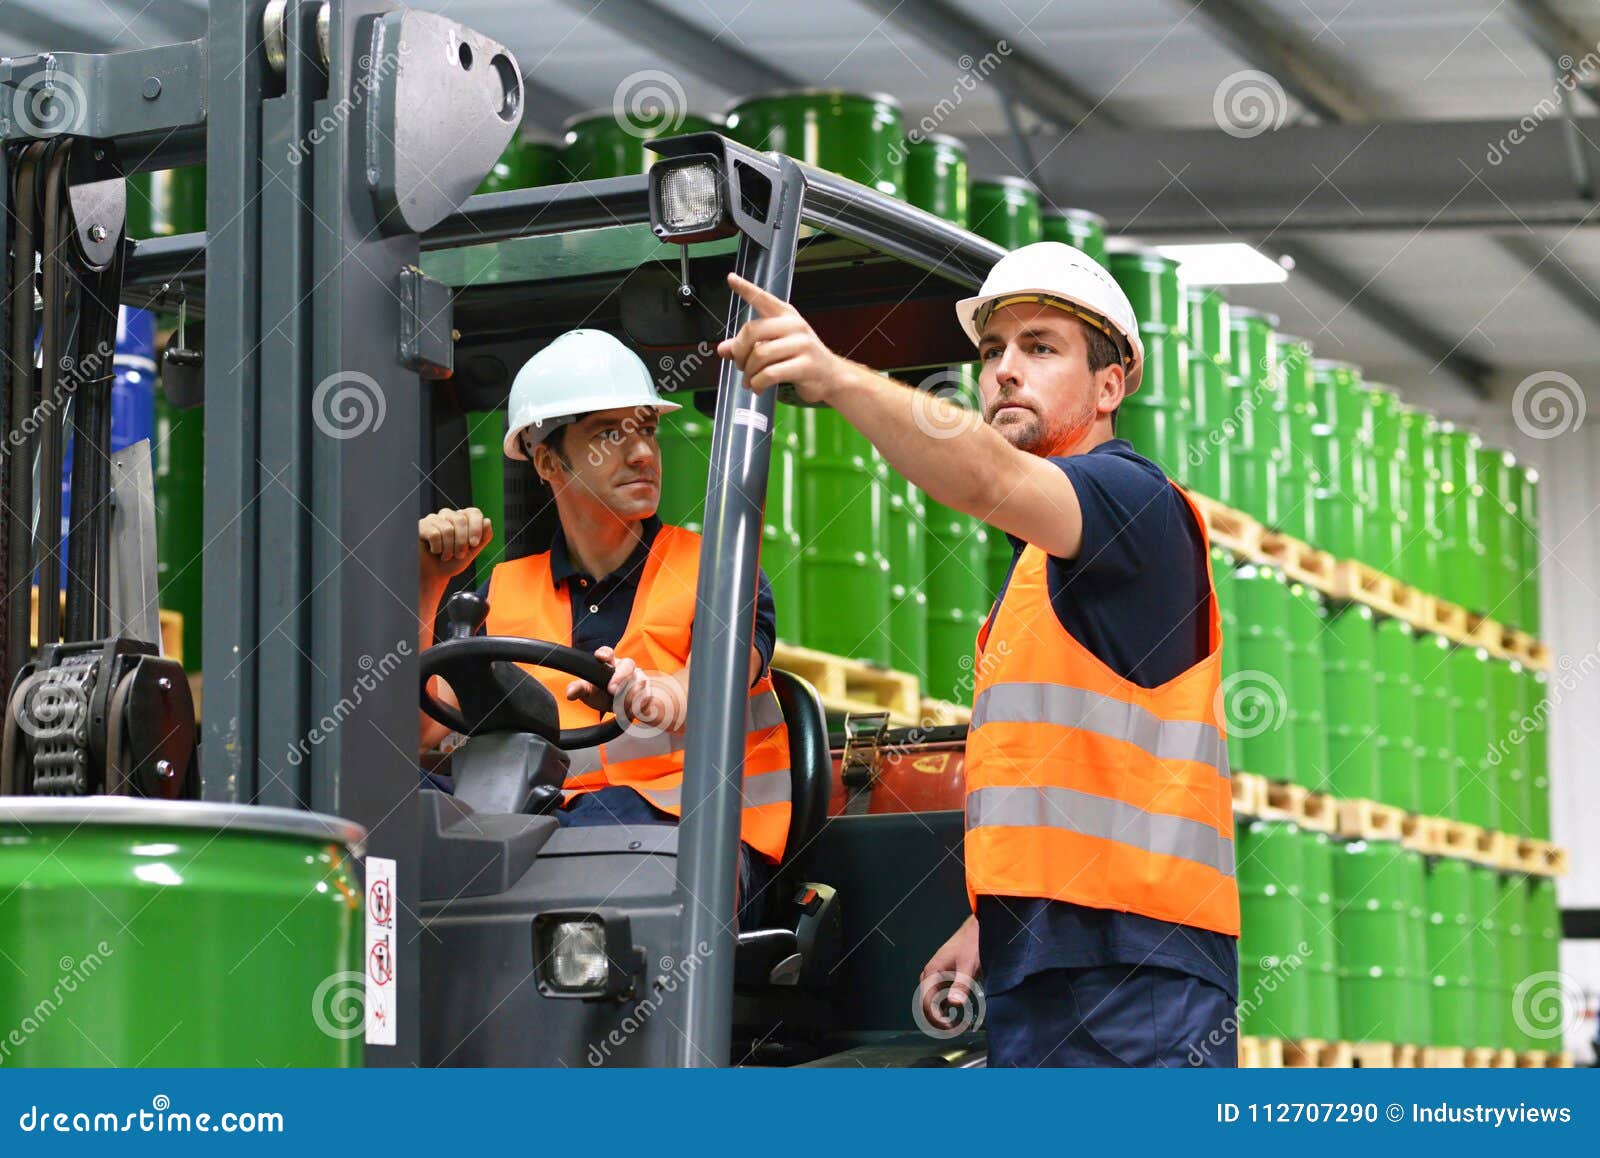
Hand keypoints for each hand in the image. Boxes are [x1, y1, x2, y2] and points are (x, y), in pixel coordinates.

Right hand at [419, 507, 492, 583]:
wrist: (436, 574)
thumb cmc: (454, 561)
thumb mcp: (473, 551)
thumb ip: (484, 537)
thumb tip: (487, 521)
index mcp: (463, 518)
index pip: (474, 512)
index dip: (476, 528)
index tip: (474, 544)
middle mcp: (449, 515)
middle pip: (461, 520)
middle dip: (462, 543)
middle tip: (458, 555)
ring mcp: (435, 518)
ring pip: (448, 529)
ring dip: (449, 549)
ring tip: (446, 556)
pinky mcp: (422, 526)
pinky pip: (434, 534)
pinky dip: (437, 548)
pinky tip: (435, 551)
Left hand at [567, 648, 688, 733]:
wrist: (618, 704)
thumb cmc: (601, 692)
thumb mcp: (588, 691)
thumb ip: (578, 689)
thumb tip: (570, 693)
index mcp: (609, 662)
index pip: (607, 652)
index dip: (605, 653)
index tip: (601, 657)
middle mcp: (625, 667)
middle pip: (628, 665)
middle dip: (621, 677)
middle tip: (612, 690)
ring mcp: (638, 677)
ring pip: (639, 682)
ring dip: (629, 695)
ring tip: (619, 706)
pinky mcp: (647, 690)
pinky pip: (647, 696)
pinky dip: (638, 705)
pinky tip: (630, 711)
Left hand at [716, 273, 843, 403]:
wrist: (832, 376)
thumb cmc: (801, 359)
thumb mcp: (776, 347)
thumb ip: (748, 346)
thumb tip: (722, 349)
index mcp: (786, 316)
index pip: (762, 298)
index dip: (746, 288)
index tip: (731, 279)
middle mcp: (793, 325)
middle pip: (752, 331)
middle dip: (739, 351)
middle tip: (739, 365)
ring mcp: (801, 344)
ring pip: (759, 355)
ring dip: (748, 372)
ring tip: (749, 381)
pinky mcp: (804, 365)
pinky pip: (770, 373)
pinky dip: (758, 383)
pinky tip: (758, 387)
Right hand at [919, 915, 980, 1030]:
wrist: (977, 928)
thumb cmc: (972, 942)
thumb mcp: (968, 965)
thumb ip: (961, 985)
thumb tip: (955, 1003)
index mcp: (931, 972)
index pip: (927, 1004)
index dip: (938, 1019)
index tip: (952, 1028)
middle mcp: (930, 975)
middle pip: (927, 1005)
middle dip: (939, 1020)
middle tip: (957, 1029)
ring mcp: (936, 977)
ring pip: (933, 1002)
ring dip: (943, 1015)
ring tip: (959, 1024)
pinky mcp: (945, 978)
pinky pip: (941, 997)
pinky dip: (947, 1007)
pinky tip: (959, 1013)